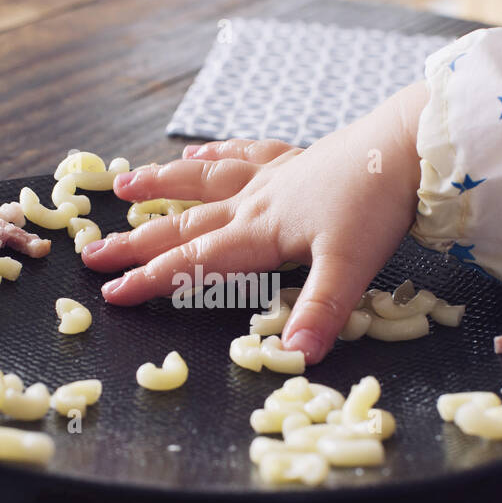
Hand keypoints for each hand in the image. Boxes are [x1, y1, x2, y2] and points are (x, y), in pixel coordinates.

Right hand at [81, 83, 427, 363]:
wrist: (408, 144)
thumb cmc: (379, 204)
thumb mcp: (351, 267)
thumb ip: (319, 312)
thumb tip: (294, 358)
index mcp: (260, 232)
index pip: (193, 263)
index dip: (151, 280)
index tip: (112, 293)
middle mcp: (255, 201)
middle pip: (182, 224)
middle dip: (135, 242)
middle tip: (93, 252)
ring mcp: (274, 175)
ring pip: (202, 180)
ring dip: (162, 185)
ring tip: (125, 185)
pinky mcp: (296, 157)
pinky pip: (244, 153)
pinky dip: (217, 152)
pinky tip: (199, 148)